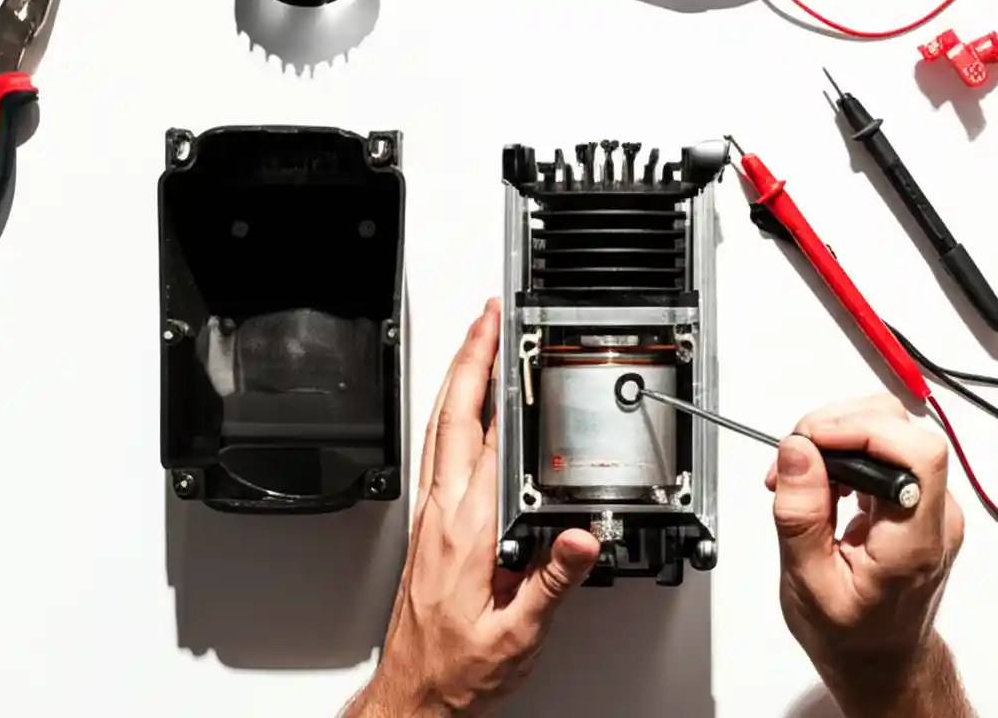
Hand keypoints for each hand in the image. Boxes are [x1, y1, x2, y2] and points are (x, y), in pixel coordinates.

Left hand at [345, 300, 600, 717]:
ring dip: (457, 380)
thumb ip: (555, 582)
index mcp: (467, 531)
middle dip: (470, 358)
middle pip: (453, 416)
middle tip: (488, 317)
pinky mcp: (428, 527)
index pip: (485, 441)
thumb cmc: (458, 667)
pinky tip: (464, 410)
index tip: (509, 344)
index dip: (496, 386)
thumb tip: (582, 537)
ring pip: (440, 430)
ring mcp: (431, 517)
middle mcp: (442, 515)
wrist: (415, 693)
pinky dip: (451, 417)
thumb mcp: (519, 633)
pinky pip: (438, 455)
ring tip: (477, 343)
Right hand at [768, 394, 969, 717]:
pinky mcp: (917, 498)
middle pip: (901, 429)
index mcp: (914, 543)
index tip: (811, 439)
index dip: (862, 430)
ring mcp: (931, 504)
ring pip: (891, 430)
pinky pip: (885, 448)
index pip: (917, 454)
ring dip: (837, 436)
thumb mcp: (808, 584)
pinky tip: (820, 478)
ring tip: (800, 472)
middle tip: (792, 457)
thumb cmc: (851, 636)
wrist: (882, 659)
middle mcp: (935, 516)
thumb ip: (802, 516)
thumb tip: (797, 451)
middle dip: (836, 428)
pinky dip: (845, 449)